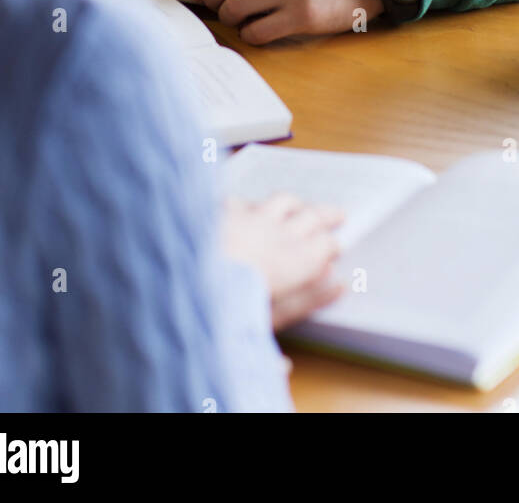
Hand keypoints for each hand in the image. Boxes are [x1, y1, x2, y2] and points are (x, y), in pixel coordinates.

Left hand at [222, 193, 345, 330]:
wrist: (179, 280)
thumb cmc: (225, 308)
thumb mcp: (273, 319)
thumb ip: (307, 300)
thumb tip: (337, 286)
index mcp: (295, 259)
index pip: (326, 244)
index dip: (334, 246)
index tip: (337, 249)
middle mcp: (276, 230)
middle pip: (311, 216)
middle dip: (327, 215)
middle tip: (339, 214)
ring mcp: (248, 216)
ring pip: (281, 200)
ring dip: (295, 203)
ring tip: (300, 205)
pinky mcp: (222, 210)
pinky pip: (242, 200)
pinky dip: (249, 204)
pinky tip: (247, 206)